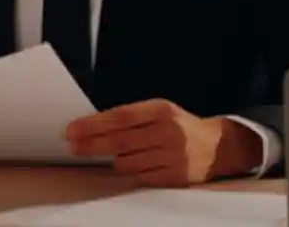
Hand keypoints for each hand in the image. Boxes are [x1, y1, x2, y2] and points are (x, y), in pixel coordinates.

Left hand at [64, 99, 262, 185]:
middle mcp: (168, 131)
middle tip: (72, 146)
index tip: (72, 129)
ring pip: (127, 162)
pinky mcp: (176, 176)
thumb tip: (91, 126)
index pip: (120, 117)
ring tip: (116, 153)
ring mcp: (173, 155)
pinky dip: (132, 171)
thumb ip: (131, 117)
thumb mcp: (160, 111)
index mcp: (162, 110)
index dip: (93, 124)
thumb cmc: (179, 126)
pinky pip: (140, 177)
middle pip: (120, 141)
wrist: (217, 146)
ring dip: (115, 159)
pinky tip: (134, 164)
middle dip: (91, 144)